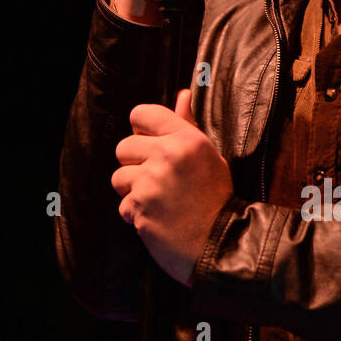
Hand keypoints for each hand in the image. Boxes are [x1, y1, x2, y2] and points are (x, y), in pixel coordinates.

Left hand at [111, 89, 233, 284]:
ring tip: (158, 202)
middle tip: (158, 181)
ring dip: (132, 192)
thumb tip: (182, 95)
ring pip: (118, 177)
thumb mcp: (210, 157)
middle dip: (135, 166)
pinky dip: (136, 215)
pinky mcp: (140, 207)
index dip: (142, 130)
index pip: (141, 114)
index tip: (152, 146)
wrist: (222, 245)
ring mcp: (151, 182)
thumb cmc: (217, 200)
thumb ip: (189, 126)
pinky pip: (123, 206)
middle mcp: (167, 155)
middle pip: (123, 147)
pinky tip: (158, 219)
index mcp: (187, 139)